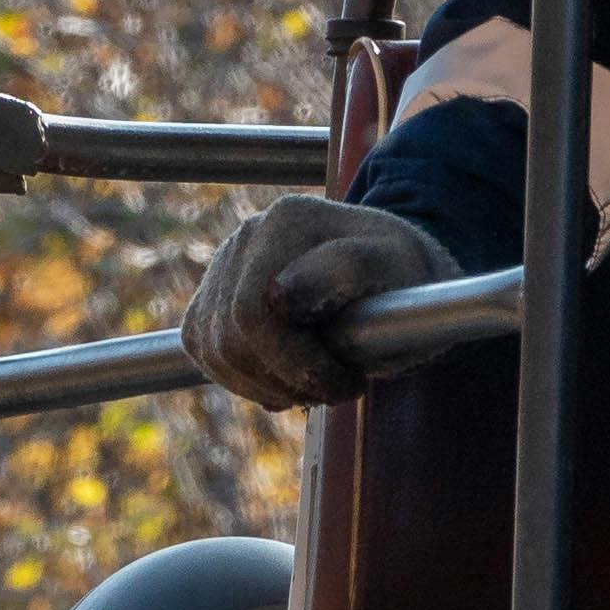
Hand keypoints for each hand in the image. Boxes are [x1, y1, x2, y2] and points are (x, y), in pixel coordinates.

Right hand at [179, 198, 466, 410]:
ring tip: (317, 385)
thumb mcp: (400, 267)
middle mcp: (248, 235)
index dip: (299, 365)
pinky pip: (203, 350)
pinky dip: (244, 379)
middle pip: (229, 338)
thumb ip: (347, 269)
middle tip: (334, 390)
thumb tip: (278, 296)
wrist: (397, 275)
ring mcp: (225, 265)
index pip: (256, 314)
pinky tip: (286, 378)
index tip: (350, 382)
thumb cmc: (406, 276)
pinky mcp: (214, 297)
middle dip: (284, 380)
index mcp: (288, 219)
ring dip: (267, 385)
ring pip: (213, 351)